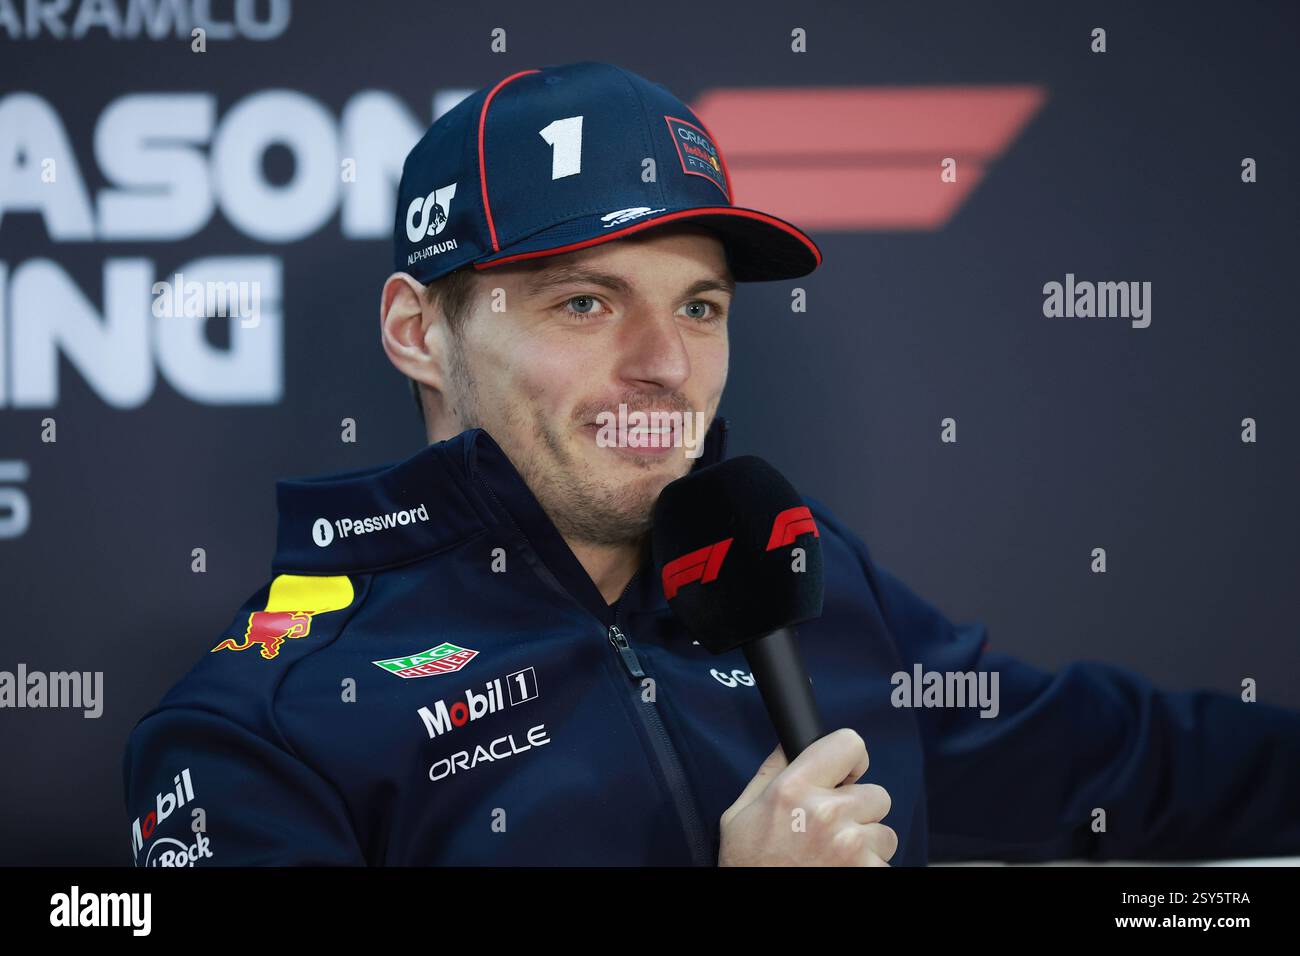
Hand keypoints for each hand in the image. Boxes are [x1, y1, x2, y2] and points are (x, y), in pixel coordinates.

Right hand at [718, 727, 896, 865]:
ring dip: (866, 844)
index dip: (851, 759)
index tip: (846, 774)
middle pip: (877, 793)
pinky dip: (867, 869)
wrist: (754, 910)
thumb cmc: (748, 864)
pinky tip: (840, 871)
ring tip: (835, 855)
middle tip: (833, 827)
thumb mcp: (741, 812)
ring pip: (885, 833)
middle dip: (859, 810)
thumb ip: (771, 773)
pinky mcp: (866, 873)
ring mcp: (850, 846)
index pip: (849, 744)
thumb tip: (791, 742)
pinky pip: (884, 864)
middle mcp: (826, 813)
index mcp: (794, 789)